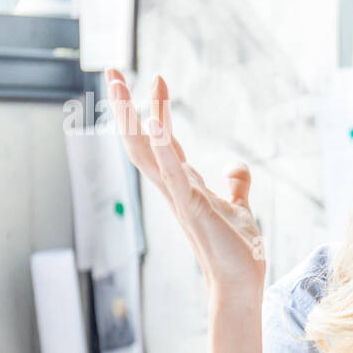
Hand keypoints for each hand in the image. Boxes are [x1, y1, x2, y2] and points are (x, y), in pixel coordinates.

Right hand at [105, 69, 265, 297]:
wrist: (240, 281)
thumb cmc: (238, 250)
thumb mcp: (240, 208)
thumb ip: (237, 186)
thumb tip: (236, 166)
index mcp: (182, 183)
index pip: (160, 140)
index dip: (153, 110)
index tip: (149, 79)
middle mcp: (172, 187)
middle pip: (139, 139)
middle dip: (125, 105)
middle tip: (113, 70)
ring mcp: (178, 195)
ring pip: (144, 149)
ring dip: (131, 115)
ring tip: (122, 81)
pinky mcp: (190, 205)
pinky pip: (171, 170)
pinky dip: (163, 145)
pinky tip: (155, 120)